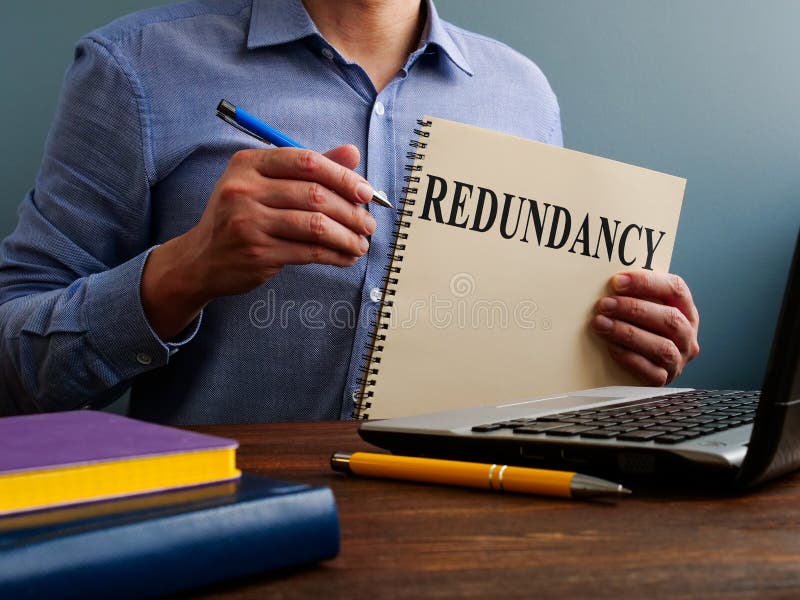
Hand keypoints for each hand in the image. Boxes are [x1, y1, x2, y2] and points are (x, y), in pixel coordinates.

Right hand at [141, 145, 376, 339]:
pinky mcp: (257, 252)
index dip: (343, 176)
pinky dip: (335, 255)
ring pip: (316, 226)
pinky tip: (347, 256)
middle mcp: (245, 189)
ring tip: (362, 242)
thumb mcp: (265, 183)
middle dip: (351, 211)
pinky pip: (309, 252)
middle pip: (315, 194)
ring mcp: (249, 222)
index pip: (307, 161)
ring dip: (348, 236)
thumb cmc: (241, 216)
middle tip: (369, 223)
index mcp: (249, 164)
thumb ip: (309, 168)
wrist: (202, 258)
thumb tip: (352, 153)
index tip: (367, 192)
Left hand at [590, 271, 699, 385]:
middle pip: (669, 318)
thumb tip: (609, 281)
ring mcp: (678, 360)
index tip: (617, 281)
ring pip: (661, 346)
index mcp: (685, 310)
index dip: (647, 282)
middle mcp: (687, 335)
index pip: (676, 289)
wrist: (632, 369)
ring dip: (628, 333)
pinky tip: (610, 347)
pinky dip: (629, 357)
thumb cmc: (636, 328)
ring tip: (600, 324)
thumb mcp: (641, 309)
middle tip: (604, 304)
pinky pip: (650, 371)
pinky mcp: (663, 380)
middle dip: (634, 309)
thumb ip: (633, 295)